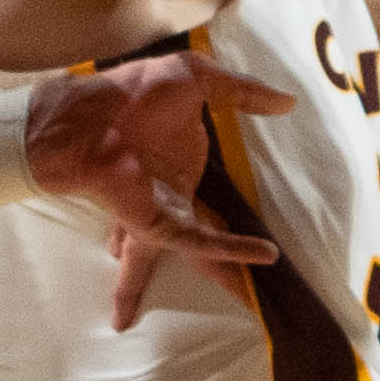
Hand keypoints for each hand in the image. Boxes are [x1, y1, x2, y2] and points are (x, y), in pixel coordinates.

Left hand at [13, 49, 296, 329]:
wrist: (93, 114)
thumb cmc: (131, 94)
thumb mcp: (197, 80)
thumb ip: (242, 91)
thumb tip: (287, 101)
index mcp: (173, 170)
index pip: (200, 200)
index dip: (214, 213)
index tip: (231, 226)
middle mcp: (165, 198)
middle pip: (194, 240)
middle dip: (212, 268)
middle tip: (240, 293)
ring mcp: (159, 215)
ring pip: (195, 254)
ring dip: (221, 276)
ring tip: (247, 300)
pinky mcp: (156, 224)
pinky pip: (201, 242)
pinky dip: (232, 249)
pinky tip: (265, 253)